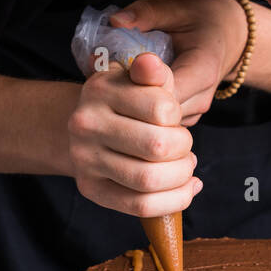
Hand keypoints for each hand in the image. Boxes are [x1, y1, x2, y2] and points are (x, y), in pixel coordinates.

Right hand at [67, 51, 202, 216]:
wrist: (88, 126)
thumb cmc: (127, 101)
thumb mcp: (139, 80)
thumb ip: (153, 73)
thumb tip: (150, 64)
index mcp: (100, 90)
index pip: (161, 109)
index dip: (179, 116)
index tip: (175, 117)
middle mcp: (85, 124)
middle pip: (157, 146)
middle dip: (184, 148)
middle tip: (185, 145)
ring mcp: (84, 159)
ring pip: (149, 180)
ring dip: (180, 176)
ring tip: (186, 166)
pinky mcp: (90, 189)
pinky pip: (139, 206)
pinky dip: (173, 201)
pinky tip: (187, 188)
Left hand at [108, 0, 248, 125]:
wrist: (232, 37)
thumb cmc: (205, 19)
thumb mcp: (178, 7)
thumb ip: (148, 12)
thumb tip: (116, 20)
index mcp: (202, 70)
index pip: (164, 92)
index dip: (137, 82)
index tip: (118, 63)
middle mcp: (200, 98)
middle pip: (156, 112)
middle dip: (128, 93)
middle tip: (108, 70)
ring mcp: (192, 112)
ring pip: (153, 121)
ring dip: (132, 102)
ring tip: (117, 77)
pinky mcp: (183, 118)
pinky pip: (156, 121)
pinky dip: (139, 107)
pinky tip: (129, 87)